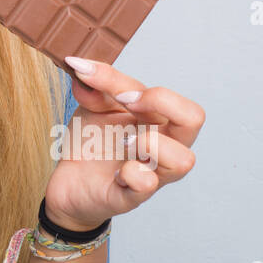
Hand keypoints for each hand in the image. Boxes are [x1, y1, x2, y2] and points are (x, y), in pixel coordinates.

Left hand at [41, 56, 204, 232]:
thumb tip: (82, 66)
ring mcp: (151, 173)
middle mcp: (163, 147)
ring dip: (151, 143)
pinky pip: (146, 187)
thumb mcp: (93, 106)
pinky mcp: (129, 196)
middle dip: (162, 101)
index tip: (105, 85)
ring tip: (124, 143)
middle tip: (126, 103)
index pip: (169, 97)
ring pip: (183, 159)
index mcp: (157, 121)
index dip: (141, 85)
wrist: (68, 180)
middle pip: (194, 118)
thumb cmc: (92, 142)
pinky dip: (134, 175)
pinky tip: (118, 171)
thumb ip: (95, 86)